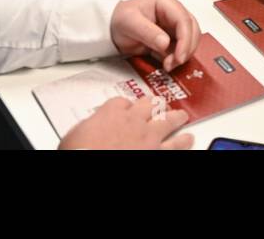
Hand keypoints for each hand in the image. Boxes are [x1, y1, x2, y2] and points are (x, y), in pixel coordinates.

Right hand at [58, 95, 191, 149]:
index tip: (126, 108)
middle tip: (159, 103)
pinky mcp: (157, 152)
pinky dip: (183, 141)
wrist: (89, 162)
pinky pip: (175, 145)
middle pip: (148, 104)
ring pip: (167, 120)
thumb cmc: (79, 152)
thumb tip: (85, 131)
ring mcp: (148, 136)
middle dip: (154, 104)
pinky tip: (189, 139)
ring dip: (176, 117)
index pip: (122, 102)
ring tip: (182, 116)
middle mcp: (133, 120)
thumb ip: (87, 127)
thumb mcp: (74, 135)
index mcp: (111, 112)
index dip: (125, 106)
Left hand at [110, 0, 199, 71]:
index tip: (179, 56)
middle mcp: (173, 13)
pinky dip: (175, 58)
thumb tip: (165, 43)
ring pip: (189, 40)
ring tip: (167, 65)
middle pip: (192, 30)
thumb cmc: (119, 20)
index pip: (184, 20)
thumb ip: (148, 32)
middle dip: (186, 48)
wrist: (111, 29)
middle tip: (174, 63)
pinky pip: (180, 49)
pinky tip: (165, 63)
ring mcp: (173, 26)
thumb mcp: (130, 24)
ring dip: (182, 55)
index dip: (186, 39)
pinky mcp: (170, 38)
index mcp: (166, 3)